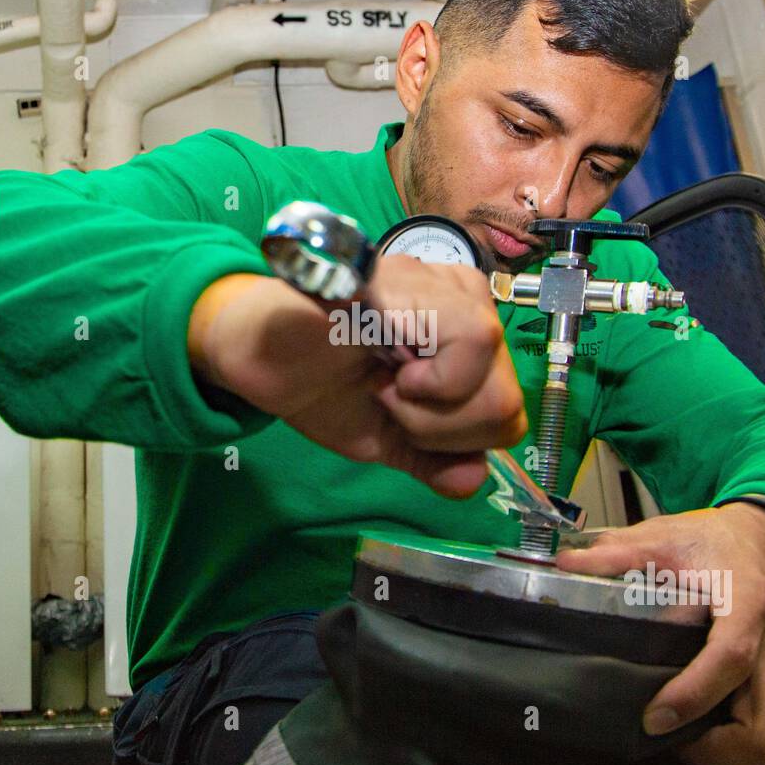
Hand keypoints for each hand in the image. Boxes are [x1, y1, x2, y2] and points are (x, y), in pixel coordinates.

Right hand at [187, 258, 526, 497]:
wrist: (257, 356)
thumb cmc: (317, 381)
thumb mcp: (386, 435)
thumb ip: (433, 459)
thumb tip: (472, 480)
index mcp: (463, 329)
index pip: (507, 408)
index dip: (455, 436)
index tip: (400, 413)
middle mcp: (463, 297)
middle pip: (507, 402)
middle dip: (443, 429)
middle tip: (388, 398)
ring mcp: (443, 284)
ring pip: (495, 382)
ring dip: (429, 409)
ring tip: (383, 382)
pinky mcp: (418, 284)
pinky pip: (470, 344)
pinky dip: (428, 382)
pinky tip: (384, 368)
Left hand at [554, 503, 764, 764]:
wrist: (762, 534)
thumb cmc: (713, 539)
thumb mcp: (666, 534)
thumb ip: (619, 551)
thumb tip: (567, 564)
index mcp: (749, 599)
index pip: (732, 657)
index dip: (693, 694)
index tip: (653, 717)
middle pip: (763, 727)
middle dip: (716, 752)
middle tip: (669, 742)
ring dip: (731, 760)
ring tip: (686, 747)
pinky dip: (743, 752)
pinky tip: (708, 739)